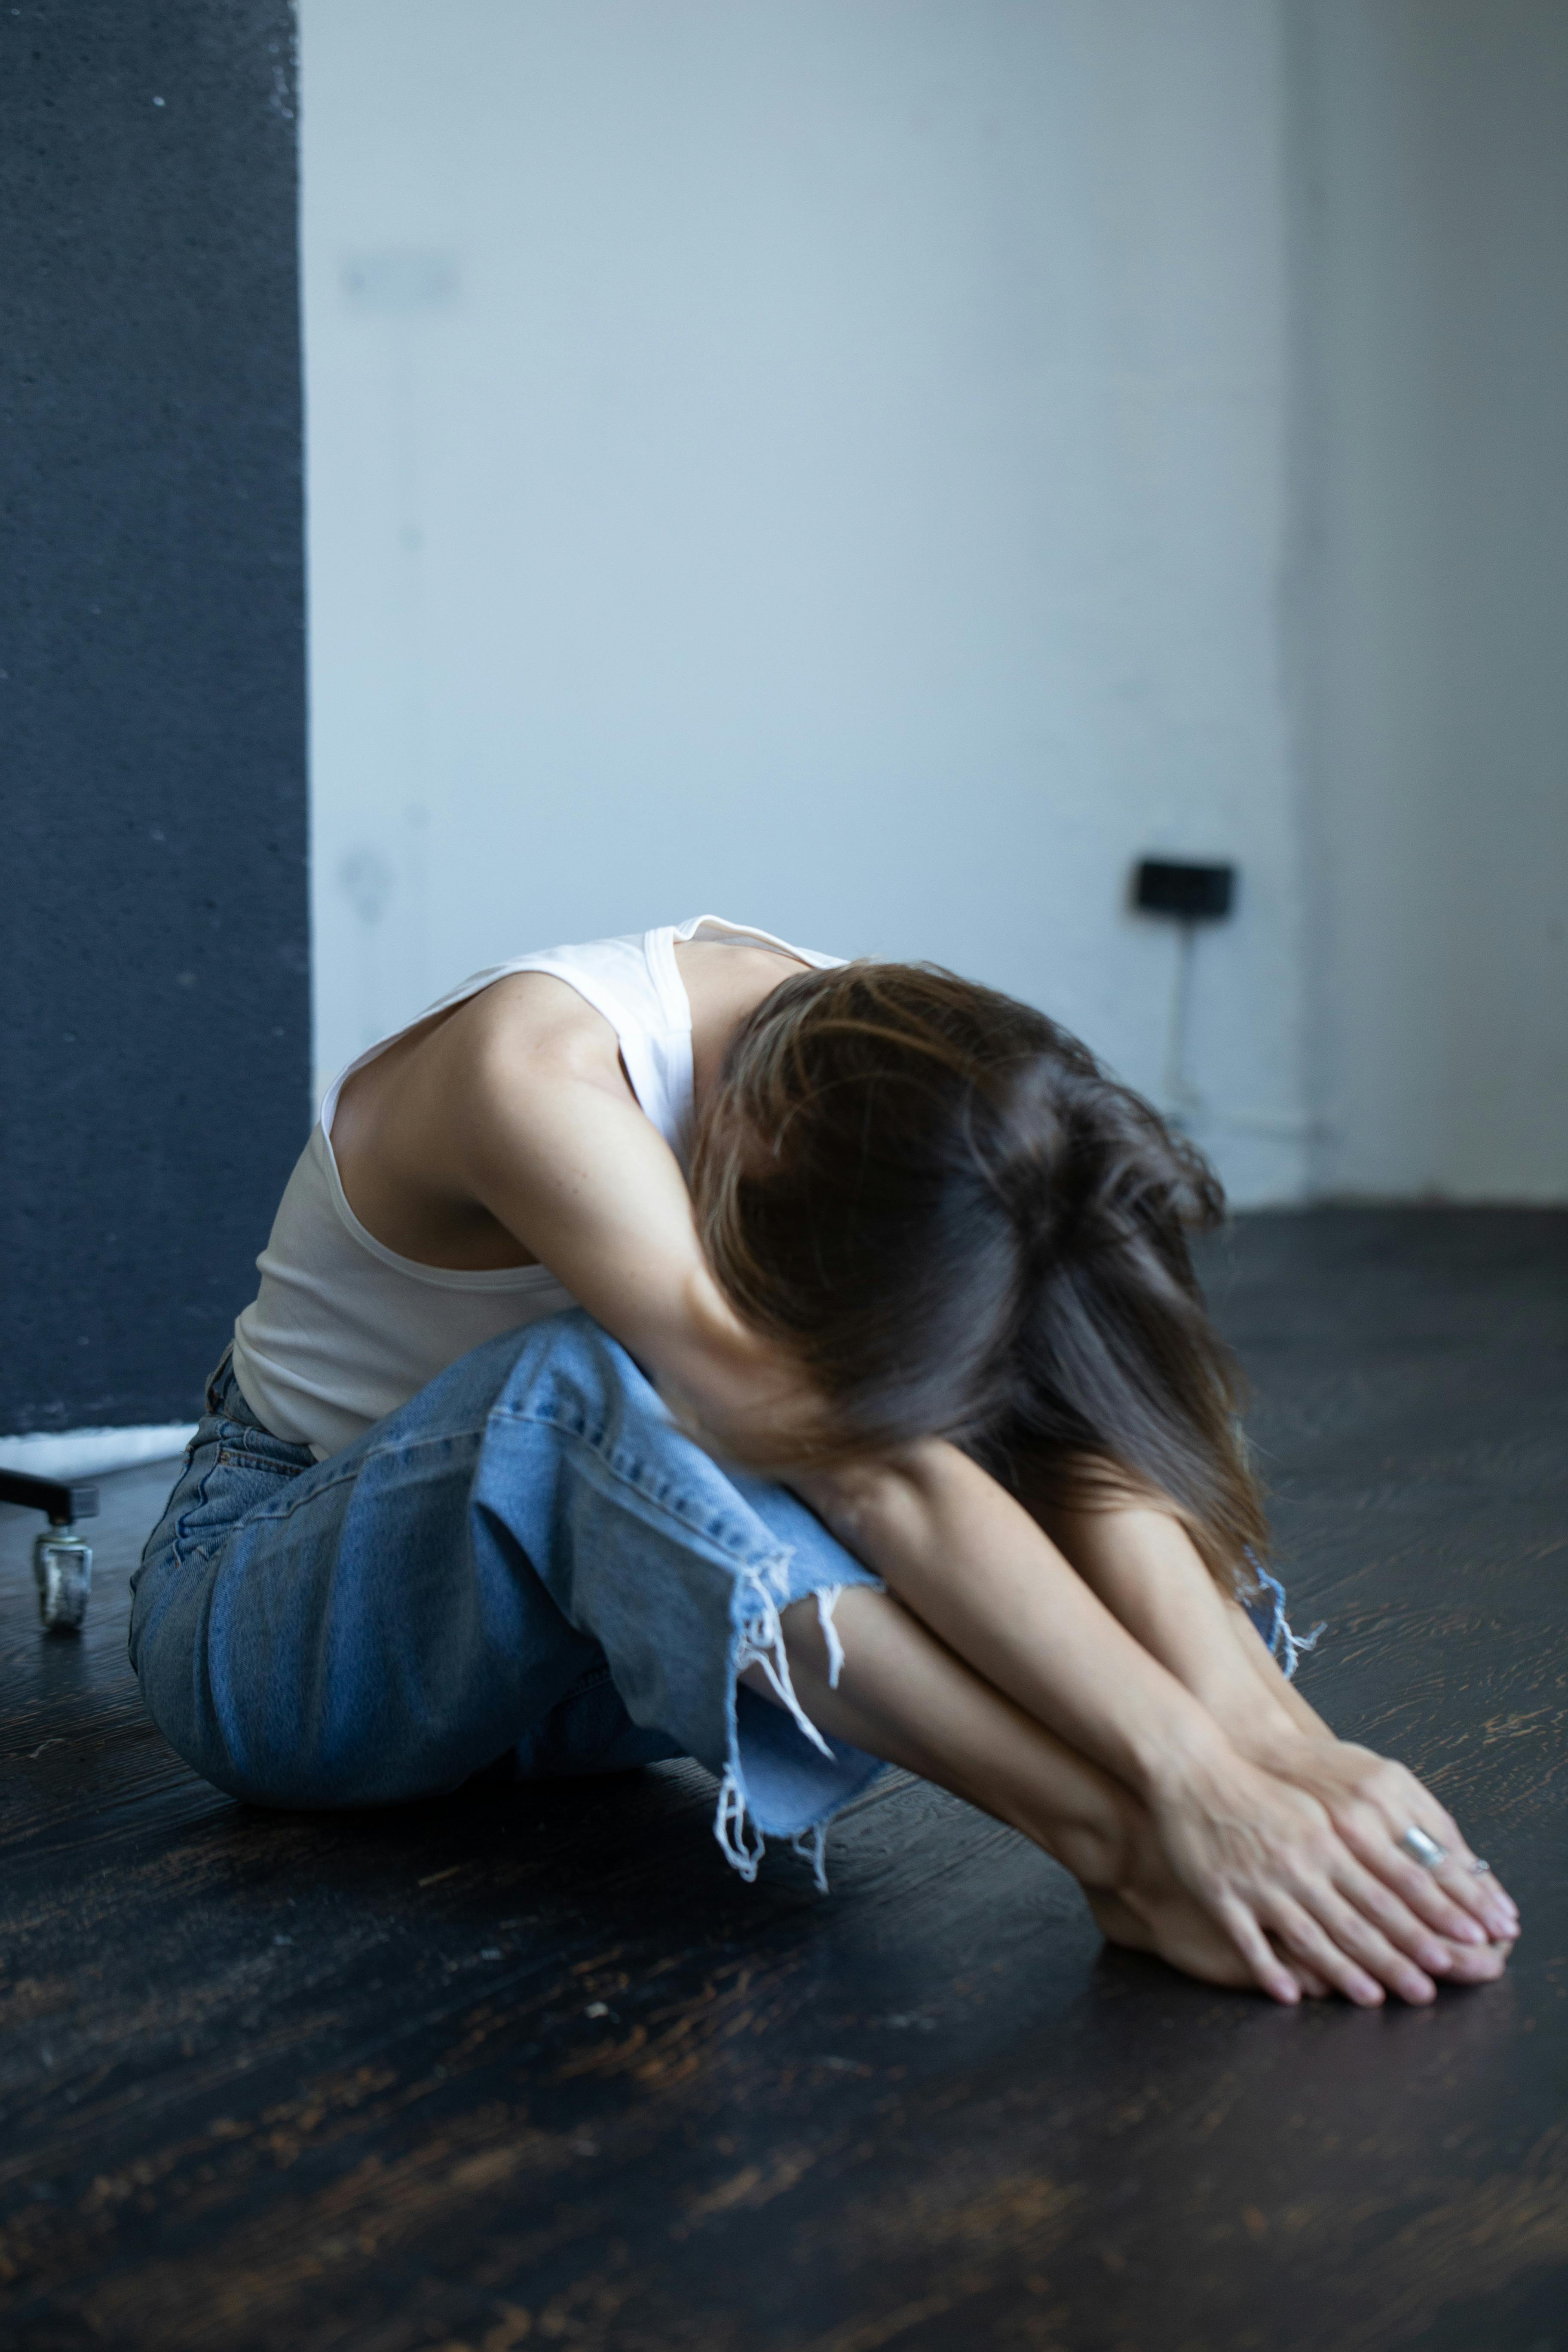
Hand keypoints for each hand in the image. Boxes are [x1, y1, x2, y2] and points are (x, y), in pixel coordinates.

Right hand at [1145, 1740, 1505, 2005]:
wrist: (1194, 1768)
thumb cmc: (1260, 1787)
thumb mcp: (1316, 1804)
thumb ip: (1356, 1838)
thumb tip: (1406, 1869)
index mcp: (1327, 1837)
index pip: (1389, 1886)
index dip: (1425, 1919)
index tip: (1457, 1945)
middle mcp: (1299, 1863)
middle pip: (1357, 1920)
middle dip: (1396, 1958)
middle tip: (1427, 1991)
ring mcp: (1259, 1881)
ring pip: (1309, 1936)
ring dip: (1344, 1972)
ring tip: (1372, 1998)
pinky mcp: (1221, 1894)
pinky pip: (1249, 1941)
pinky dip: (1271, 1970)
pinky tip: (1290, 1995)